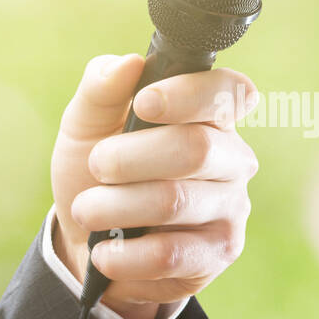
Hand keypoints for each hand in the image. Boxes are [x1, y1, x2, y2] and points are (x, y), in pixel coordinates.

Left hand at [50, 54, 258, 318]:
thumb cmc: (97, 172)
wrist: (91, 241)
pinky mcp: (217, 254)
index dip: (190, 95)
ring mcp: (231, 208)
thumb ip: (101, 90)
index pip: (228, 92)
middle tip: (97, 167)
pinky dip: (127, 254)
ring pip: (177, 201)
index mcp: (209, 115)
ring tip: (86, 211)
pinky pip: (172, 253)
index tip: (144, 104)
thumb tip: (128, 64)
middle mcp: (232, 158)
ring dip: (117, 206)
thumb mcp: (86, 125)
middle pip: (196, 149)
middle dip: (131, 158)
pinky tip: (105, 253)